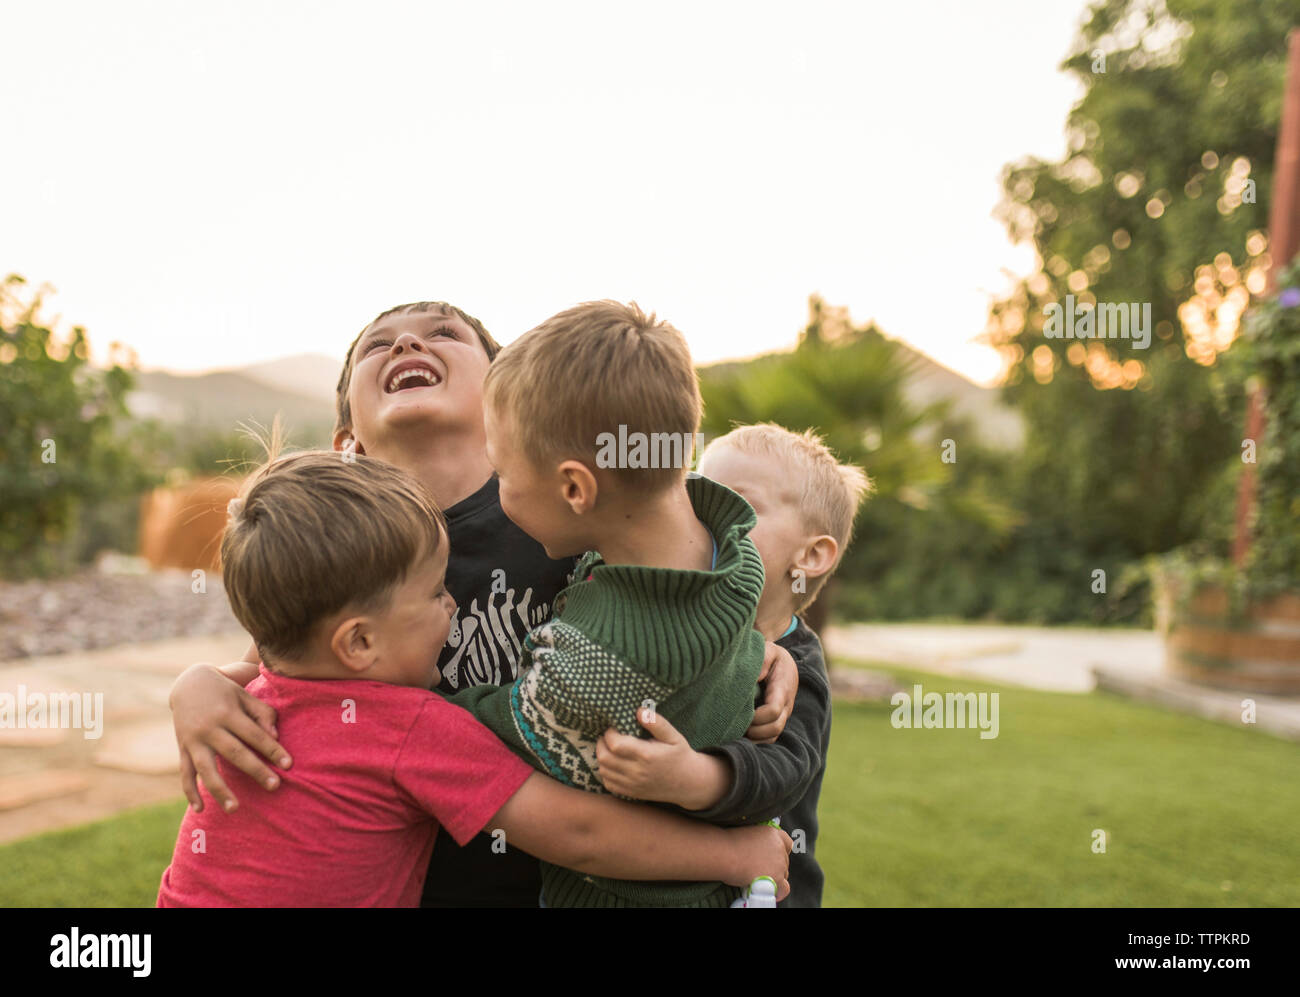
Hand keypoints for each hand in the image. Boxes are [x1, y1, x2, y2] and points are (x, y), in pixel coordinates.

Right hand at [170, 662, 290, 812]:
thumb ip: (263, 714)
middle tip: (275, 786)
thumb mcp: (245, 695)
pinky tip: (200, 809)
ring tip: (235, 809)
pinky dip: (190, 791)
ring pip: (206, 768)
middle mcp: (210, 727)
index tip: (289, 765)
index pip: (254, 734)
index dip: (272, 749)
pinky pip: (185, 773)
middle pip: (235, 752)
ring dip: (220, 790)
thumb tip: (275, 736)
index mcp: (228, 712)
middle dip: (255, 770)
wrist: (189, 683)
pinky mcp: (182, 748)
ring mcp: (193, 740)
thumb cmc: (227, 692)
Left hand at [595, 708, 729, 808]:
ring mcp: (633, 785)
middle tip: (608, 736)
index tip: (615, 728)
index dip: (609, 733)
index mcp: (646, 755)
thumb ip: (656, 723)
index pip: (615, 744)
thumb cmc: (680, 755)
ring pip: (603, 771)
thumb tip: (639, 711)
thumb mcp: (673, 736)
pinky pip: (609, 784)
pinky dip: (606, 773)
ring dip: (602, 757)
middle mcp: (637, 772)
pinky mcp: (631, 793)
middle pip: (604, 758)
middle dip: (601, 744)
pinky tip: (613, 764)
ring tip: (610, 748)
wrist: (689, 783)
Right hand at [723, 823, 791, 899]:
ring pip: (784, 874)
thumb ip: (758, 843)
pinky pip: (784, 888)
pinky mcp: (777, 877)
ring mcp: (780, 862)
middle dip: (775, 866)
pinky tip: (770, 892)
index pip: (787, 842)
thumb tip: (757, 855)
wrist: (725, 853)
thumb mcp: (747, 835)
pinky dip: (779, 892)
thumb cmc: (729, 844)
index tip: (773, 857)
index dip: (781, 851)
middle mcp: (779, 846)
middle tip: (761, 871)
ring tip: (759, 880)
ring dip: (775, 877)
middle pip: (784, 860)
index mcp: (772, 833)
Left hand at [746, 642, 797, 742]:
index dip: (757, 717)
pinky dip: (757, 740)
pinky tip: (741, 733)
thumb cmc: (771, 656)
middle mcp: (786, 705)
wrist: (785, 662)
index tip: (742, 712)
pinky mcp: (778, 720)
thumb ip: (761, 662)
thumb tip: (749, 679)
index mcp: (782, 688)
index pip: (774, 710)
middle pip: (775, 728)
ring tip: (736, 731)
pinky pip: (770, 737)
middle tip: (735, 725)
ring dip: (755, 738)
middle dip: (754, 731)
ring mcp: (783, 715)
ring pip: (772, 736)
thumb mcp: (767, 651)